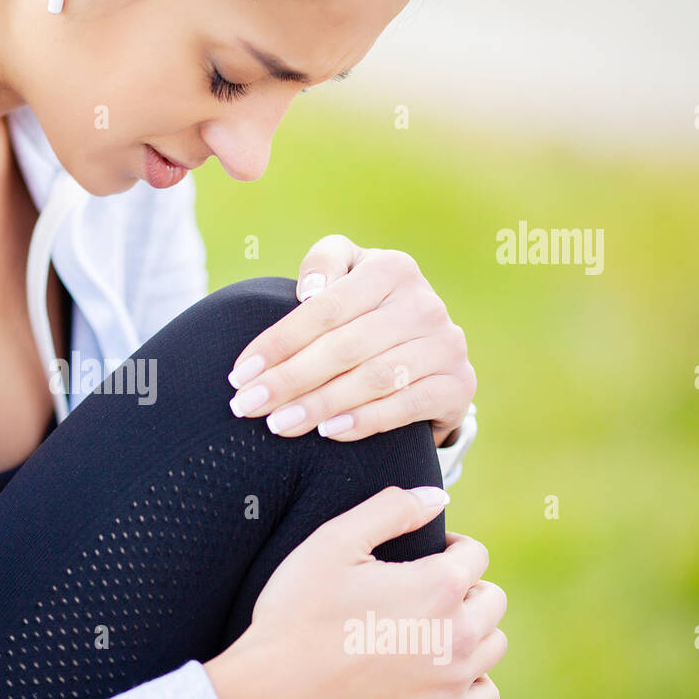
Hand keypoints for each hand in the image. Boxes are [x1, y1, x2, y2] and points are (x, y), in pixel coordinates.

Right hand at [204, 486, 505, 698]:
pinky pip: (484, 694)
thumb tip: (437, 496)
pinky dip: (471, 679)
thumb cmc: (298, 615)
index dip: (450, 546)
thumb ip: (391, 509)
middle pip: (492, 599)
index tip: (426, 554)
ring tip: (432, 629)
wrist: (277, 696)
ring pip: (493, 645)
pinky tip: (441, 670)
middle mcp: (457, 634)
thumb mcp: (333, 543)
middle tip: (425, 592)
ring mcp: (451, 681)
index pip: (475, 554)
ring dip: (471, 631)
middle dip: (465, 587)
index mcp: (437, 586)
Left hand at [226, 235, 476, 446]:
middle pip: (344, 347)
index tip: (239, 373)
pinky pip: (407, 405)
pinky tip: (329, 433)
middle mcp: (424, 303)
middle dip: (288, 380)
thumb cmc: (367, 311)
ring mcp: (446, 344)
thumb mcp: (346, 275)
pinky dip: (365, 421)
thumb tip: (308, 291)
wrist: (428, 353)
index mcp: (392, 268)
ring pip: (372, 378)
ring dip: (319, 405)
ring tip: (278, 425)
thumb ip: (323, 265)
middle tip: (247, 407)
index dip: (278, 342)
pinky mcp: (459, 384)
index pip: (324, 309)